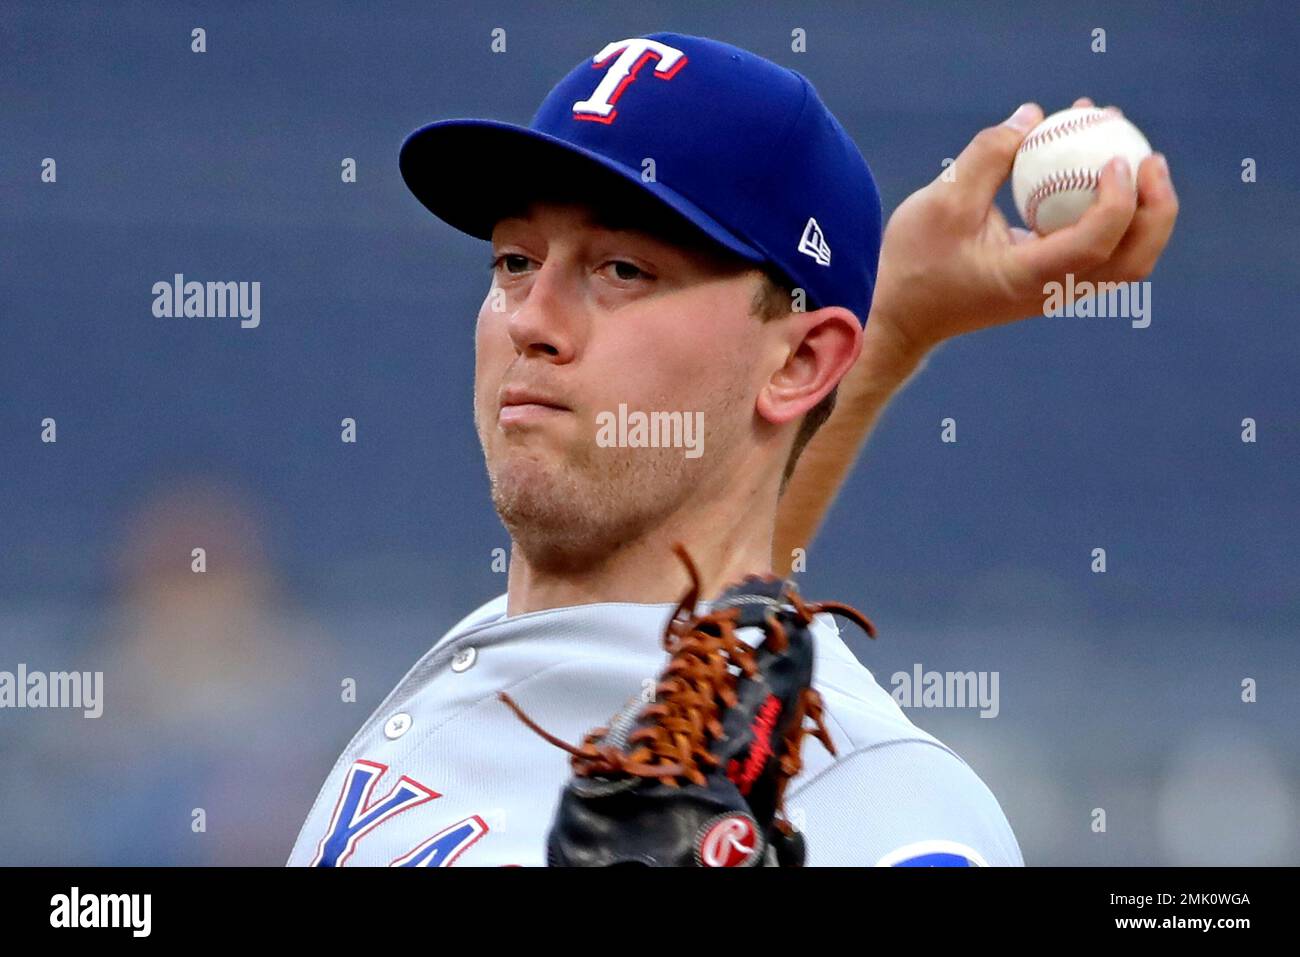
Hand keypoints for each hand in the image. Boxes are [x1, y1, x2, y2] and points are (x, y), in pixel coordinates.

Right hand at [867, 98, 1178, 355]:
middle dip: (1156, 209)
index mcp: (1030, 279)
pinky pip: (1100, 249)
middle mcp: (1053, 292)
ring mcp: (1056, 291)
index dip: (1119, 201)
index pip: (1097, 245)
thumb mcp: (943, 201)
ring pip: (1125, 259)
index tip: (1113, 159)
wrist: (902, 315)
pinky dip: (1111, 213)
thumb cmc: (916, 262)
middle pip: (1134, 260)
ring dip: (1140, 210)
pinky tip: (1095, 170)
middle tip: (1148, 157)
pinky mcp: (1050, 281)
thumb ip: (990, 155)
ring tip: (1132, 157)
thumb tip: (1032, 115)